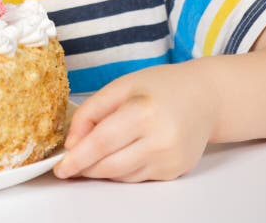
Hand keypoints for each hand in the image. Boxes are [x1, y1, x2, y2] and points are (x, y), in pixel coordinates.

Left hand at [53, 62, 219, 181]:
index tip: (60, 167)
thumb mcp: (119, 86)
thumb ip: (90, 112)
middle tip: (68, 164)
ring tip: (93, 154)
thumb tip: (72, 144)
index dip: (77, 158)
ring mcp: (170, 158)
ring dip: (101, 169)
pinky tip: (120, 153)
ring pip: (121, 175)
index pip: (101, 142)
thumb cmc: (159, 87)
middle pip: (109, 165)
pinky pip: (137, 178)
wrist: (205, 97)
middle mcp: (161, 139)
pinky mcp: (175, 171)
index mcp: (144, 111)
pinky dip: (121, 170)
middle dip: (84, 168)